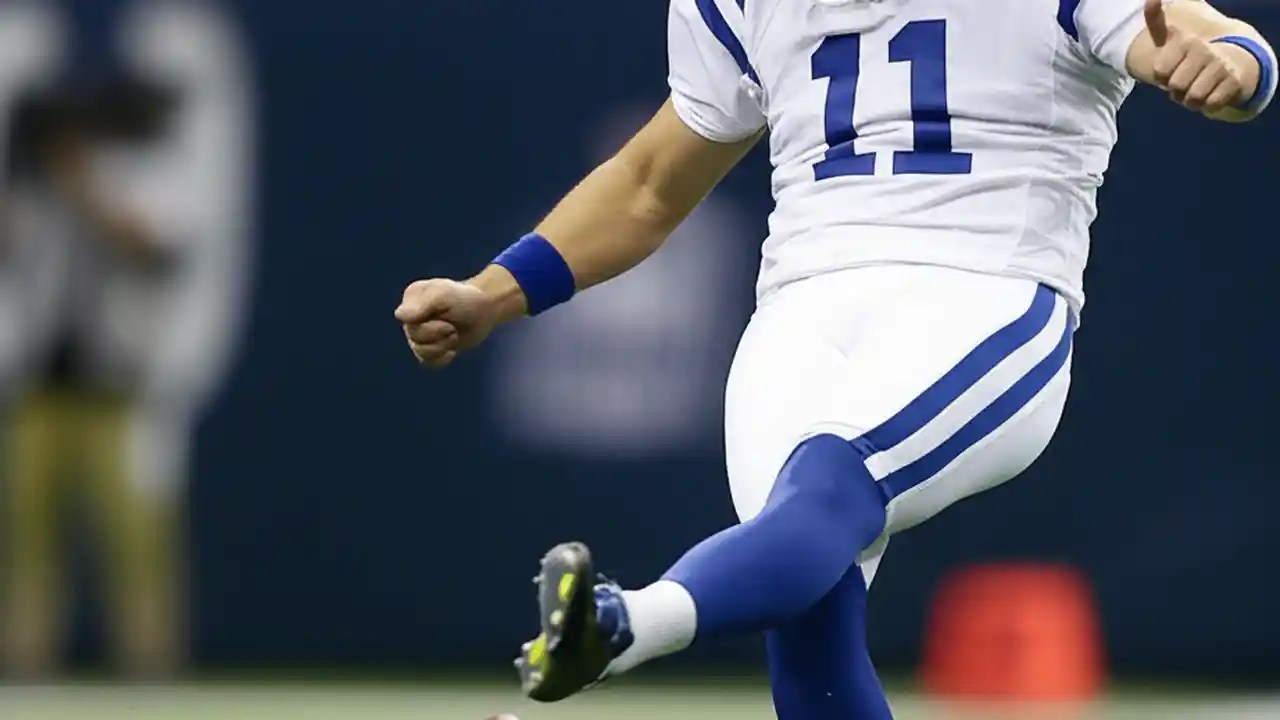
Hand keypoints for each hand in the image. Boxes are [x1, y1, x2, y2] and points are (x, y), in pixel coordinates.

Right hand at [395, 278, 498, 368]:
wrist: (484, 310)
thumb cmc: (465, 299)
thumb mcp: (445, 295)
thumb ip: (423, 304)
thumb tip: (399, 316)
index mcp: (411, 299)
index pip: (406, 320)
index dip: (427, 324)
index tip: (445, 316)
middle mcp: (411, 317)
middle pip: (414, 338)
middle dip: (439, 335)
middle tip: (453, 327)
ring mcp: (419, 334)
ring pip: (420, 353)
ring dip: (442, 346)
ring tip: (454, 335)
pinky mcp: (430, 349)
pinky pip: (428, 363)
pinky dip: (442, 359)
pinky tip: (452, 351)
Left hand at [1145, 0, 1257, 114]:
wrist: (1229, 62)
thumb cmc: (1188, 55)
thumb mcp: (1168, 37)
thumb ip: (1156, 20)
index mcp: (1185, 40)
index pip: (1159, 72)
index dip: (1162, 78)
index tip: (1171, 69)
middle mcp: (1204, 49)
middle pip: (1175, 87)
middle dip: (1176, 91)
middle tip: (1186, 81)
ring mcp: (1221, 64)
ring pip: (1192, 98)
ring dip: (1191, 100)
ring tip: (1197, 88)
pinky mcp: (1233, 81)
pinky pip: (1210, 104)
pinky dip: (1207, 105)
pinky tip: (1211, 93)